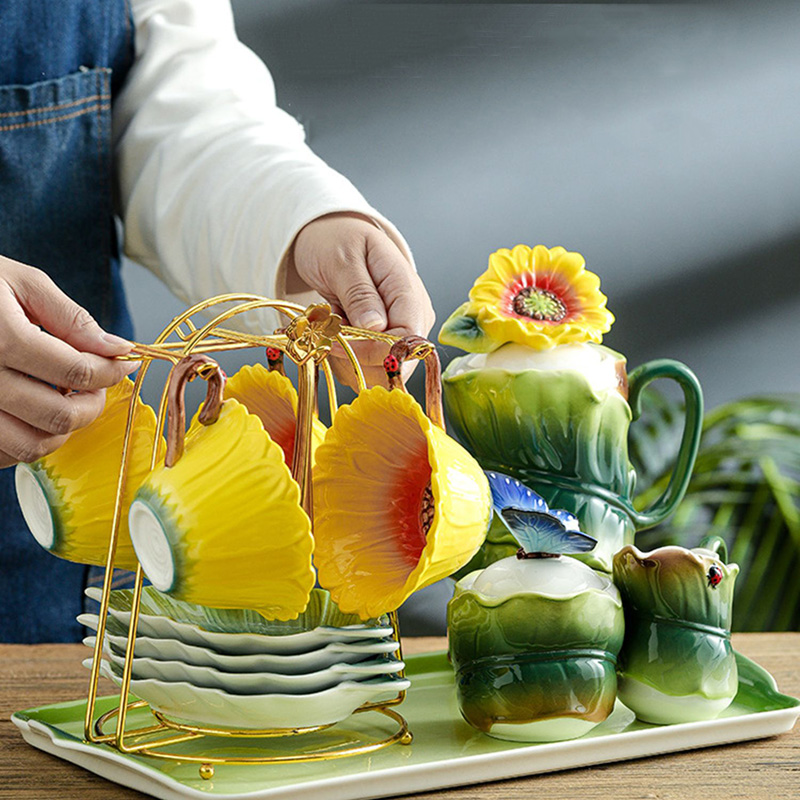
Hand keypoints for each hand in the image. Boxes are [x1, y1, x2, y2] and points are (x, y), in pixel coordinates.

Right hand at [0, 255, 138, 467]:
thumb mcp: (20, 283)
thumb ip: (70, 318)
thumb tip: (116, 347)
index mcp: (0, 339)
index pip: (75, 372)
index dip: (110, 371)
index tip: (121, 363)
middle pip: (58, 416)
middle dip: (92, 404)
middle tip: (97, 386)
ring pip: (32, 445)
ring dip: (63, 429)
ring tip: (67, 401)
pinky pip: (3, 454)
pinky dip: (29, 442)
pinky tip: (34, 414)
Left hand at [288, 213, 434, 386]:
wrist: (328, 235)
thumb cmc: (336, 240)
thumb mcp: (343, 259)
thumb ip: (360, 294)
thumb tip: (376, 327)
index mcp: (409, 292)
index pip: (406, 340)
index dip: (372, 350)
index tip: (336, 342)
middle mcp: (412, 316)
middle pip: (395, 363)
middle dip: (355, 357)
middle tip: (326, 330)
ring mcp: (398, 331)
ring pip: (376, 371)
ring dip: (343, 356)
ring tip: (328, 323)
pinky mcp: (380, 341)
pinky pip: (363, 366)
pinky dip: (340, 355)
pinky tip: (331, 330)